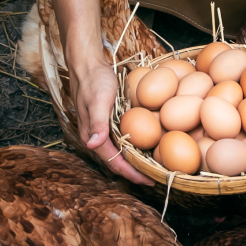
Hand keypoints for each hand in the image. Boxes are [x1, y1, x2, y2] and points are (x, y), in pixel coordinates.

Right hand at [70, 56, 148, 183]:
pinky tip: (147, 144)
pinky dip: (134, 146)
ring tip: (155, 164)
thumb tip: (93, 144)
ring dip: (136, 160)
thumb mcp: (98, 100)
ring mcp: (102, 130)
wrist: (88, 64)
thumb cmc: (94, 80)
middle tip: (158, 176)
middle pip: (118, 162)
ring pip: (120, 152)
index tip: (150, 181)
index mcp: (92, 137)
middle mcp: (96, 137)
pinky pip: (122, 139)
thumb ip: (96, 122)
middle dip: (136, 172)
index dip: (132, 174)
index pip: (115, 163)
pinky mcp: (108, 122)